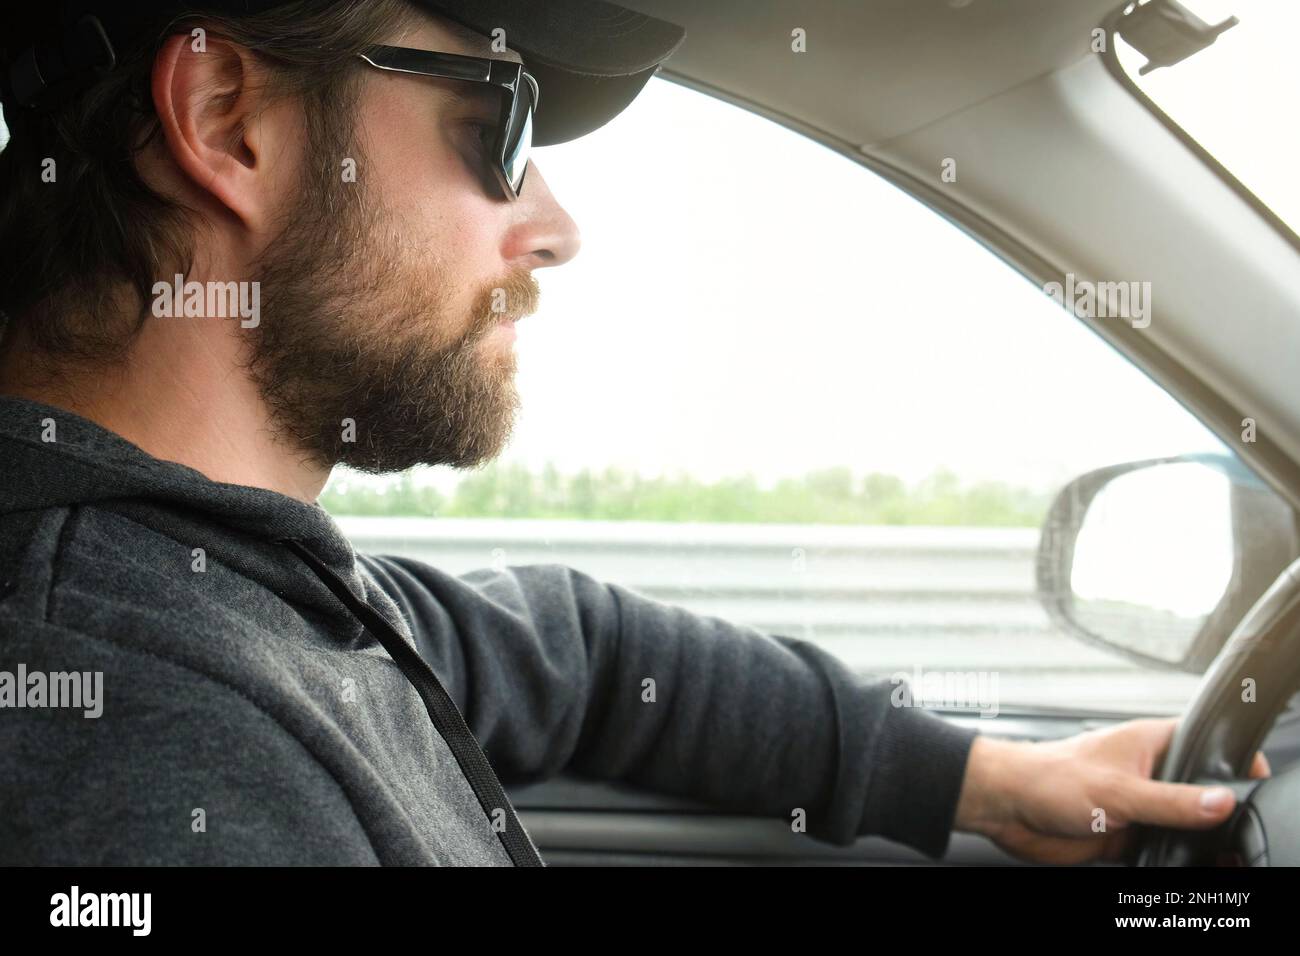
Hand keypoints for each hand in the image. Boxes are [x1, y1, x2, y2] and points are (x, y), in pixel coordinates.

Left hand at [953, 717, 1269, 863]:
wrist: (1005, 805)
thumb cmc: (1047, 776)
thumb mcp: (1119, 791)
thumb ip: (1172, 801)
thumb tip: (1220, 803)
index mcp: (1148, 743)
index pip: (1203, 745)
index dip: (1230, 761)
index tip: (1250, 782)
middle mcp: (1145, 772)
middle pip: (1197, 791)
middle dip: (1213, 811)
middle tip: (1228, 830)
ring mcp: (1135, 804)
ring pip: (1180, 824)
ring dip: (1191, 838)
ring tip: (1204, 850)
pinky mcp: (1123, 833)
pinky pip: (1159, 848)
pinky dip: (1169, 857)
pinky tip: (1175, 861)